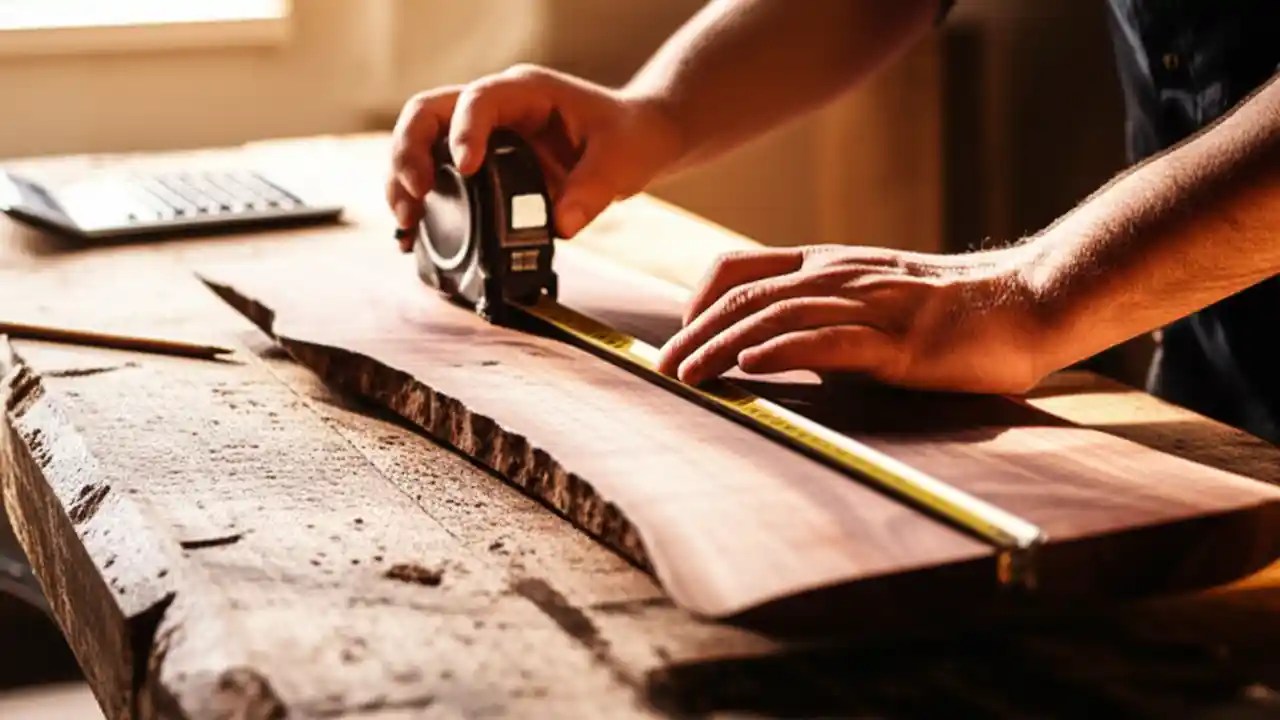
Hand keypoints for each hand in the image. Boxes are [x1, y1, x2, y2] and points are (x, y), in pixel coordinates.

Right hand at [387, 64, 682, 251]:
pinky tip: (411, 234)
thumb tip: (561, 227)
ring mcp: (483, 135)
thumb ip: (593, 191)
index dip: (464, 131)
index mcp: (525, 92)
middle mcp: (496, 108)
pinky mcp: (481, 165)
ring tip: (406, 222)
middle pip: (428, 113)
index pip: (478, 99)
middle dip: (410, 152)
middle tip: (415, 194)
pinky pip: (436, 174)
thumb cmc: (628, 137)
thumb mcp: (620, 161)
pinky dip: (418, 200)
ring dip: (403, 179)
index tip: (465, 168)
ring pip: (421, 142)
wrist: (637, 139)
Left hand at [656, 244, 1051, 393]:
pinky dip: (784, 350)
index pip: (738, 268)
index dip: (697, 301)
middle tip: (664, 371)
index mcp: (828, 264)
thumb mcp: (874, 301)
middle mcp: (838, 275)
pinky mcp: (899, 340)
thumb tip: (773, 351)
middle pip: (744, 295)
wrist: (1028, 302)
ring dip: (724, 346)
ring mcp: (868, 304)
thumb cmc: (952, 310)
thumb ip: (826, 315)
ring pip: (776, 316)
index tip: (680, 339)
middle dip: (695, 333)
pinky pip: (830, 340)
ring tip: (690, 375)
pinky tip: (752, 366)